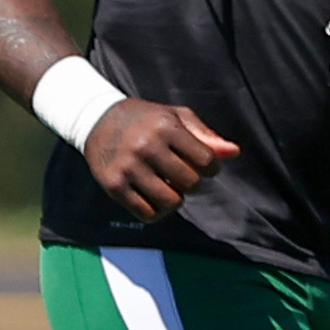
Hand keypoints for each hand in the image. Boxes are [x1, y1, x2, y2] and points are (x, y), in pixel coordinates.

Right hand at [85, 99, 239, 220]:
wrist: (95, 120)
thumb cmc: (144, 119)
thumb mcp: (175, 117)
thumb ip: (205, 135)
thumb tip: (234, 153)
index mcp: (165, 127)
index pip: (206, 161)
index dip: (210, 168)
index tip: (201, 166)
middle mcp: (146, 146)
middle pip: (190, 183)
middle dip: (192, 183)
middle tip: (181, 176)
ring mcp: (128, 167)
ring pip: (170, 202)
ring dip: (175, 200)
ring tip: (168, 188)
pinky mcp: (113, 185)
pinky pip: (147, 213)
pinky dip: (157, 211)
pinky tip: (154, 198)